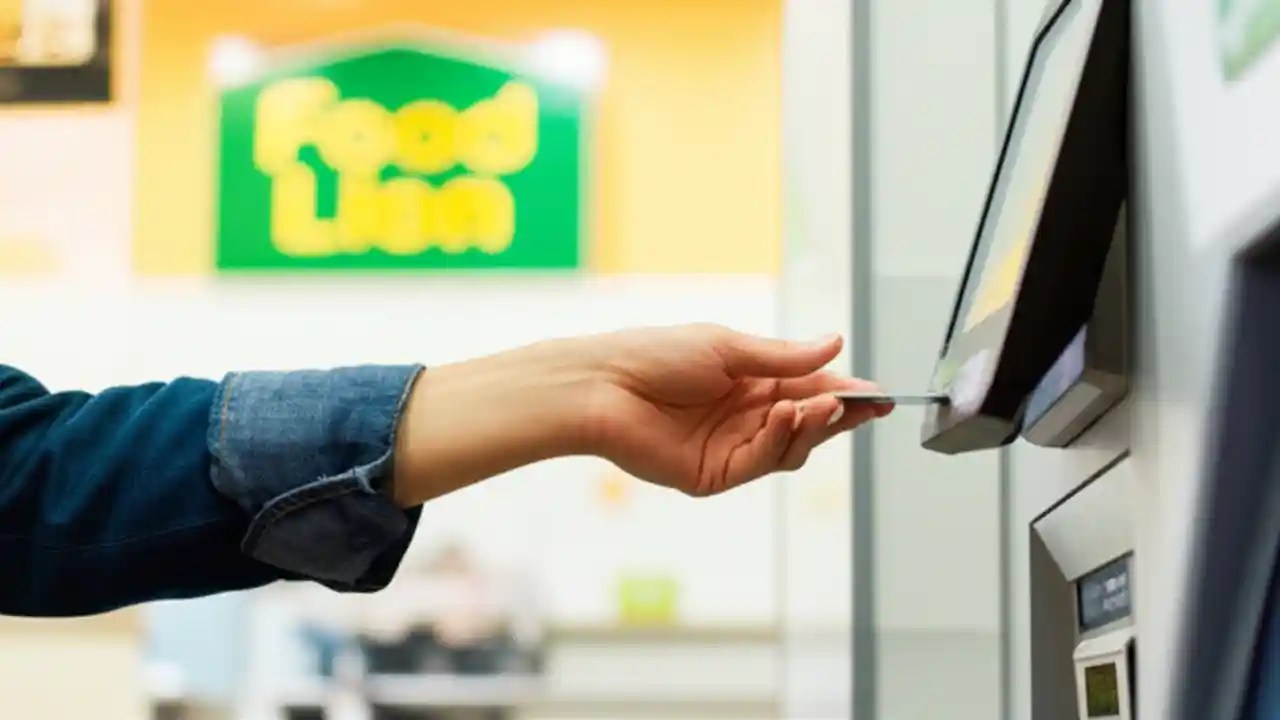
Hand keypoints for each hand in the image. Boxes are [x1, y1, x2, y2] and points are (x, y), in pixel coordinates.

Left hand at [588, 324, 890, 495]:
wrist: (604, 385)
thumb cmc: (655, 355)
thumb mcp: (728, 347)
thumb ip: (784, 357)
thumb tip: (835, 344)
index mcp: (751, 382)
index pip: (810, 389)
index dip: (846, 392)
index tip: (878, 393)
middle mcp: (745, 417)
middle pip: (808, 424)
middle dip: (839, 413)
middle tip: (865, 403)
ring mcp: (731, 449)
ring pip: (791, 448)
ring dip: (813, 426)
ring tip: (824, 404)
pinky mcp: (714, 475)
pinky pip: (760, 462)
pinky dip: (779, 440)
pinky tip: (786, 416)